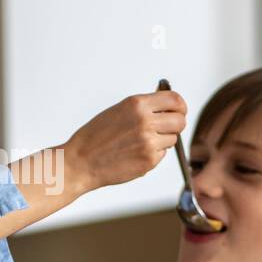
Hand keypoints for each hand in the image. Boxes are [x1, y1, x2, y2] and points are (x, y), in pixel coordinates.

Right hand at [62, 88, 187, 193]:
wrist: (81, 162)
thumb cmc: (96, 137)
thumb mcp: (119, 111)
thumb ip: (143, 107)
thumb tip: (167, 104)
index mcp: (137, 104)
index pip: (174, 100)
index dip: (180, 105)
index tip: (179, 110)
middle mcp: (145, 121)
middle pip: (180, 120)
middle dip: (176, 124)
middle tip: (166, 128)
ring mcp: (149, 142)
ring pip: (173, 139)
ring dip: (163, 140)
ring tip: (141, 142)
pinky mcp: (149, 160)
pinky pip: (163, 154)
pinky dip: (154, 154)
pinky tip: (135, 153)